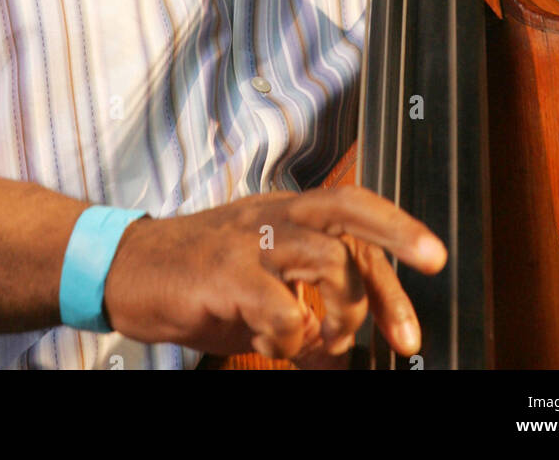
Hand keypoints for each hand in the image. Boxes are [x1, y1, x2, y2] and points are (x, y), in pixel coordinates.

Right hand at [103, 186, 446, 362]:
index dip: (398, 232)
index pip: (354, 210)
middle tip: (433, 264)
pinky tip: (278, 344)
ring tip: (323, 341)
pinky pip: (282, 306)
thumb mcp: (260, 286)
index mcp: (285, 212)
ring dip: (342, 313)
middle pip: (349, 210)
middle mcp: (272, 215)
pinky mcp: (223, 274)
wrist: (122, 268)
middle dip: (399, 237)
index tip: (436, 259)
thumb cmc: (196, 277)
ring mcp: (248, 241)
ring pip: (327, 260)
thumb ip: (307, 306)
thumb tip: (349, 348)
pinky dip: (294, 335)